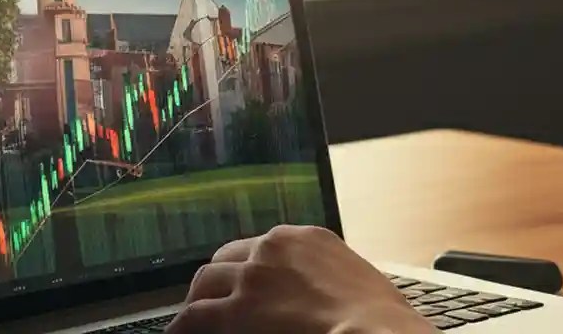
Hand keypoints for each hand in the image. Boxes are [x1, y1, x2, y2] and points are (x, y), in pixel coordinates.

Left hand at [165, 225, 432, 333]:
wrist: (375, 332)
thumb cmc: (380, 320)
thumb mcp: (355, 281)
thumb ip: (325, 277)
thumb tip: (317, 296)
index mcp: (307, 239)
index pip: (261, 248)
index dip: (247, 270)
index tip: (244, 285)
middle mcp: (274, 248)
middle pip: (227, 259)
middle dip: (218, 281)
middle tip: (213, 302)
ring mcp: (253, 278)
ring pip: (205, 283)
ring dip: (198, 301)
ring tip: (191, 321)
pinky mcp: (237, 310)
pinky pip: (194, 317)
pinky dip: (183, 327)